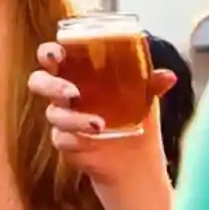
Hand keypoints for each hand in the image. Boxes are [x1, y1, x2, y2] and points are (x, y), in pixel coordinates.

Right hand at [28, 42, 175, 183]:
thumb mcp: (144, 94)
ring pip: (53, 114)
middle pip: (39, 82)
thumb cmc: (132, 113)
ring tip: (99, 125)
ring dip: (73, 119)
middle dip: (50, 85)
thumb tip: (169, 76)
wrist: (134, 156)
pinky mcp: (66, 143)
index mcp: (77, 72)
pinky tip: (93, 139)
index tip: (57, 53)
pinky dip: (75, 138)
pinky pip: (61, 139)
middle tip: (73, 92)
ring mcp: (62, 119)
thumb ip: (151, 82)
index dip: (48, 53)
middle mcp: (64, 94)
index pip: (52, 57)